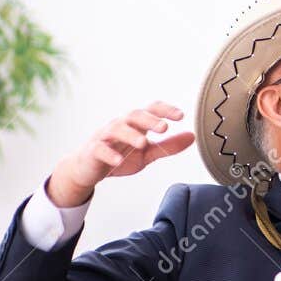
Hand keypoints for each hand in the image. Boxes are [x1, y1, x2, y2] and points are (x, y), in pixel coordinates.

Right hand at [46, 101, 195, 207]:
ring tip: (144, 142)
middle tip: (164, 128)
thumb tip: (192, 136)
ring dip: (131, 134)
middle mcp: (120, 125)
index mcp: (135, 124)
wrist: (88, 170)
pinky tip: (118, 159)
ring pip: (116, 129)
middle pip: (134, 115)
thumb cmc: (119, 156)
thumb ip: (168, 146)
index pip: (151, 109)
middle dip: (149, 120)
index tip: (180, 116)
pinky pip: (99, 149)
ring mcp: (105, 137)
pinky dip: (109, 153)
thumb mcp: (147, 154)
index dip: (165, 110)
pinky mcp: (92, 151)